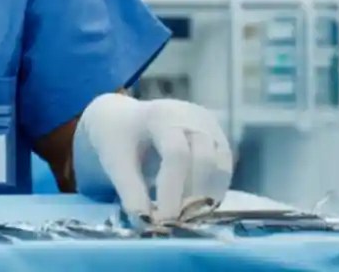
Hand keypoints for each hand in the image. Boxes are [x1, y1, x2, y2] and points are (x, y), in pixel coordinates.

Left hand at [74, 93, 232, 222]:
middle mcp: (192, 116)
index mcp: (161, 115)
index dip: (172, 190)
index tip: (163, 220)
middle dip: (191, 195)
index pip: (176, 154)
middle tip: (174, 222)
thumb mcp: (115, 161)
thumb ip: (130, 190)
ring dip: (205, 197)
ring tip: (182, 216)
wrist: (125, 119)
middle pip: (204, 160)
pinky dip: (211, 192)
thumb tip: (147, 223)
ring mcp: (210, 127)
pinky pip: (223, 171)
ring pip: (219, 167)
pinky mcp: (218, 140)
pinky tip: (192, 207)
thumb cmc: (119, 139)